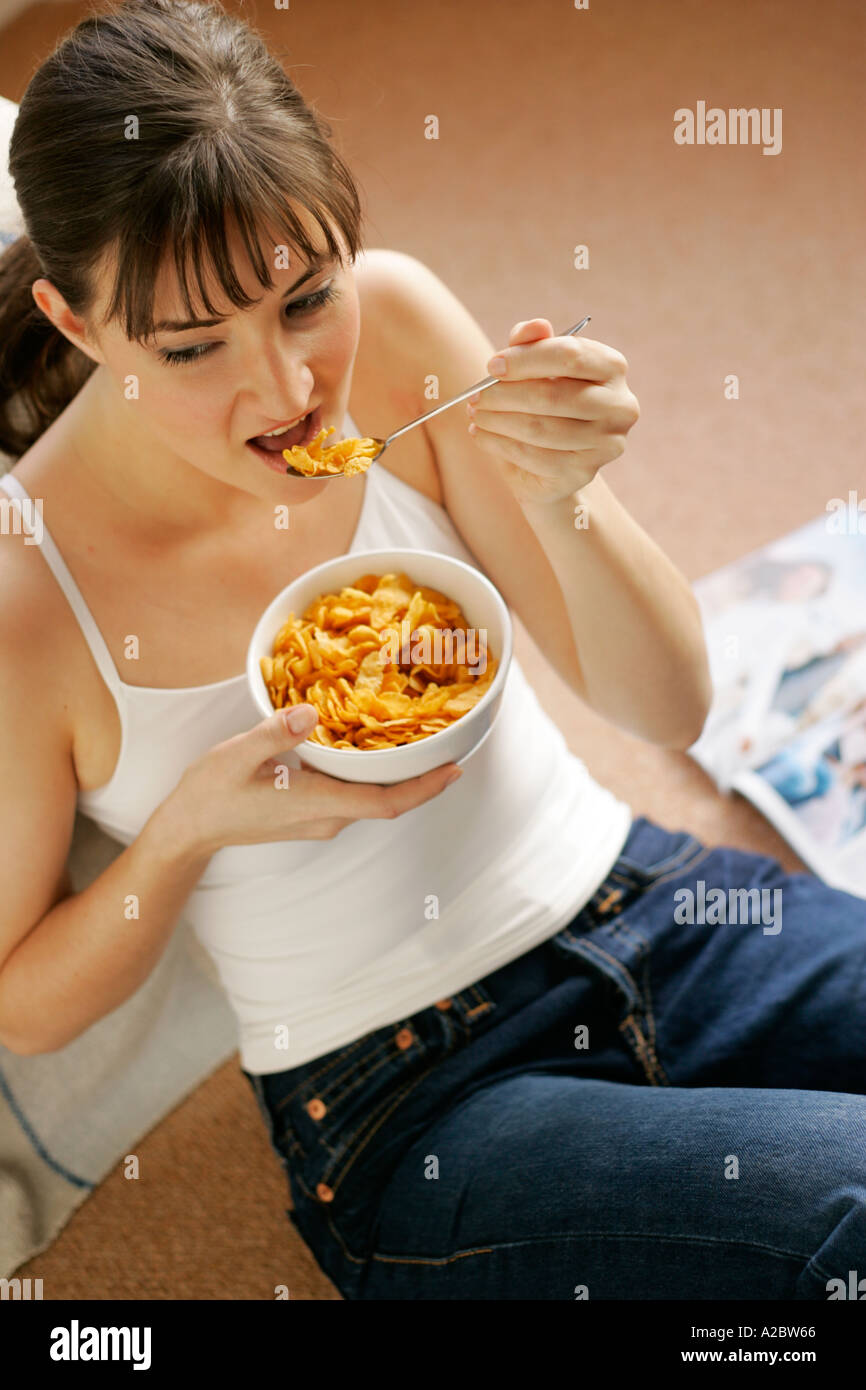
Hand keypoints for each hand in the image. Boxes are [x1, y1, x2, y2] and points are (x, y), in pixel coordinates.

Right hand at [169, 704, 461, 857]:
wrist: (189, 830)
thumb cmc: (209, 795)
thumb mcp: (237, 755)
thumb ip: (275, 732)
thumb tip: (311, 711)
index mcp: (317, 804)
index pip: (385, 803)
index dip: (424, 788)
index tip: (454, 768)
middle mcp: (327, 818)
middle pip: (388, 799)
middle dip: (422, 775)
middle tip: (448, 739)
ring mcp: (320, 819)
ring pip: (372, 797)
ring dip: (399, 773)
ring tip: (421, 737)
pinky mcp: (312, 812)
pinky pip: (354, 794)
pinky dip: (373, 773)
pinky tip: (374, 746)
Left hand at [466, 318, 639, 504]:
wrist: (554, 462)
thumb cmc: (545, 401)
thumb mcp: (535, 366)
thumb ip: (532, 342)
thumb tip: (535, 326)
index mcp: (612, 368)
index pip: (570, 355)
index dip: (526, 359)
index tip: (492, 366)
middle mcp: (619, 405)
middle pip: (552, 395)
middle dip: (505, 395)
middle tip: (475, 396)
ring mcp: (605, 443)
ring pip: (540, 429)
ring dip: (497, 421)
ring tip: (475, 415)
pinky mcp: (584, 472)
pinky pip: (534, 457)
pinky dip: (499, 445)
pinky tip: (481, 435)